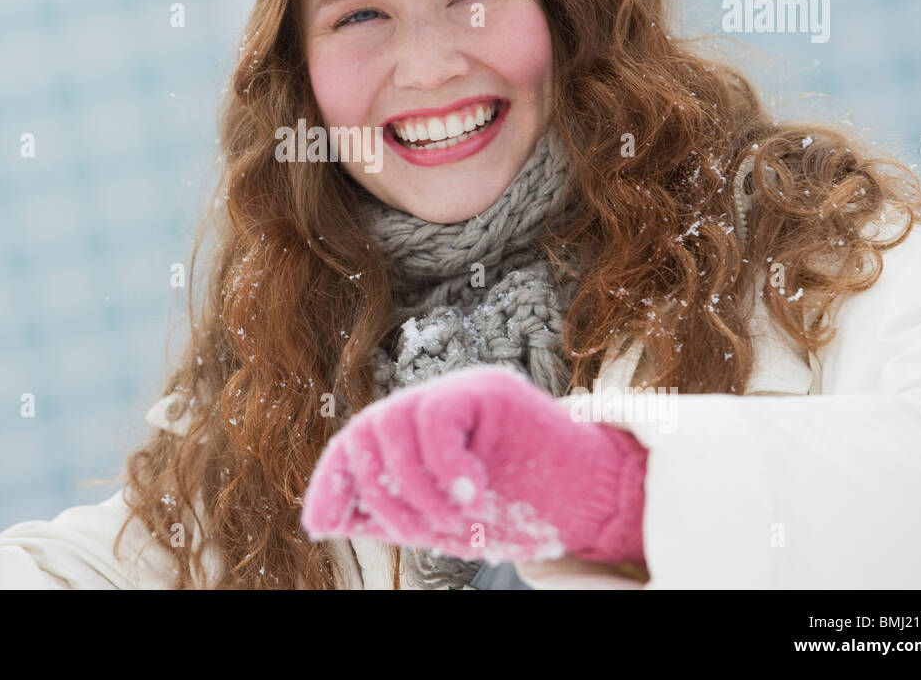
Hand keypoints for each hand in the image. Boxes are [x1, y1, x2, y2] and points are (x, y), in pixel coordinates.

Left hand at [300, 364, 648, 565]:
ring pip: (395, 425)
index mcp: (414, 432)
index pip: (356, 443)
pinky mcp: (489, 386)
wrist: (600, 500)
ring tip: (457, 522)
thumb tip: (324, 517)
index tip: (321, 524)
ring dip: (419, 489)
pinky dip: (444, 465)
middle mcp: (431, 402)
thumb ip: (390, 512)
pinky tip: (471, 495)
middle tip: (426, 534)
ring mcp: (460, 387)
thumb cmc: (524, 511)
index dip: (332, 480)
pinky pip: (436, 416)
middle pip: (368, 432)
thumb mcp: (443, 520)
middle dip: (385, 495)